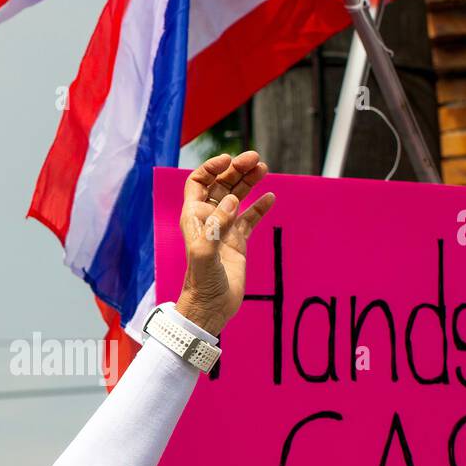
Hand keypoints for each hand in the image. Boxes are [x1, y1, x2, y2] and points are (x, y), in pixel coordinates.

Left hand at [175, 151, 275, 336]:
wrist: (211, 307)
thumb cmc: (202, 283)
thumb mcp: (205, 255)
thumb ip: (215, 226)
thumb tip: (230, 200)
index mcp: (194, 218)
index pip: (198, 182)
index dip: (211, 168)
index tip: (229, 160)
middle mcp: (209, 220)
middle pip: (221, 185)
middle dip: (236, 169)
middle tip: (256, 159)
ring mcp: (224, 229)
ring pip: (237, 197)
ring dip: (249, 182)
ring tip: (264, 168)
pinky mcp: (238, 242)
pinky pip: (250, 218)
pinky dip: (260, 207)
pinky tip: (271, 197)